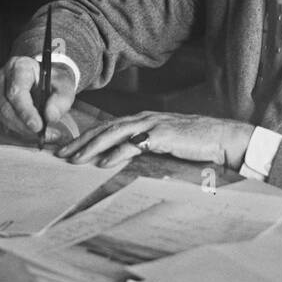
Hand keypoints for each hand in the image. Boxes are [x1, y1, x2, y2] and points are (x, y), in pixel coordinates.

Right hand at [0, 56, 76, 142]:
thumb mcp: (65, 86)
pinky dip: (17, 127)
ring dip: (21, 127)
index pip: (17, 91)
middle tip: (41, 133)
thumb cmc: (54, 80)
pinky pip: (3, 118)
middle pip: (6, 105)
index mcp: (20, 66)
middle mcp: (3, 76)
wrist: (47, 78)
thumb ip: (61, 100)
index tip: (38, 126)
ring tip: (40, 133)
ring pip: (3, 114)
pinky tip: (31, 130)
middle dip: (23, 123)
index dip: (25, 111)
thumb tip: (50, 117)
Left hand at [58, 111, 253, 170]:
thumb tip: (121, 161)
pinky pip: (134, 144)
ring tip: (75, 159)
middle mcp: (143, 119)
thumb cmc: (195, 144)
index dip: (86, 138)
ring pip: (114, 134)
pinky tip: (103, 162)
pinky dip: (117, 153)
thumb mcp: (164, 145)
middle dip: (81, 141)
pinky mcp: (162, 135)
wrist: (221, 138)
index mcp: (142, 121)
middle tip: (60, 154)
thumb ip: (144, 148)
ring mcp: (152, 125)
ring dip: (92, 147)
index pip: (107, 128)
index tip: (67, 149)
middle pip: (105, 128)